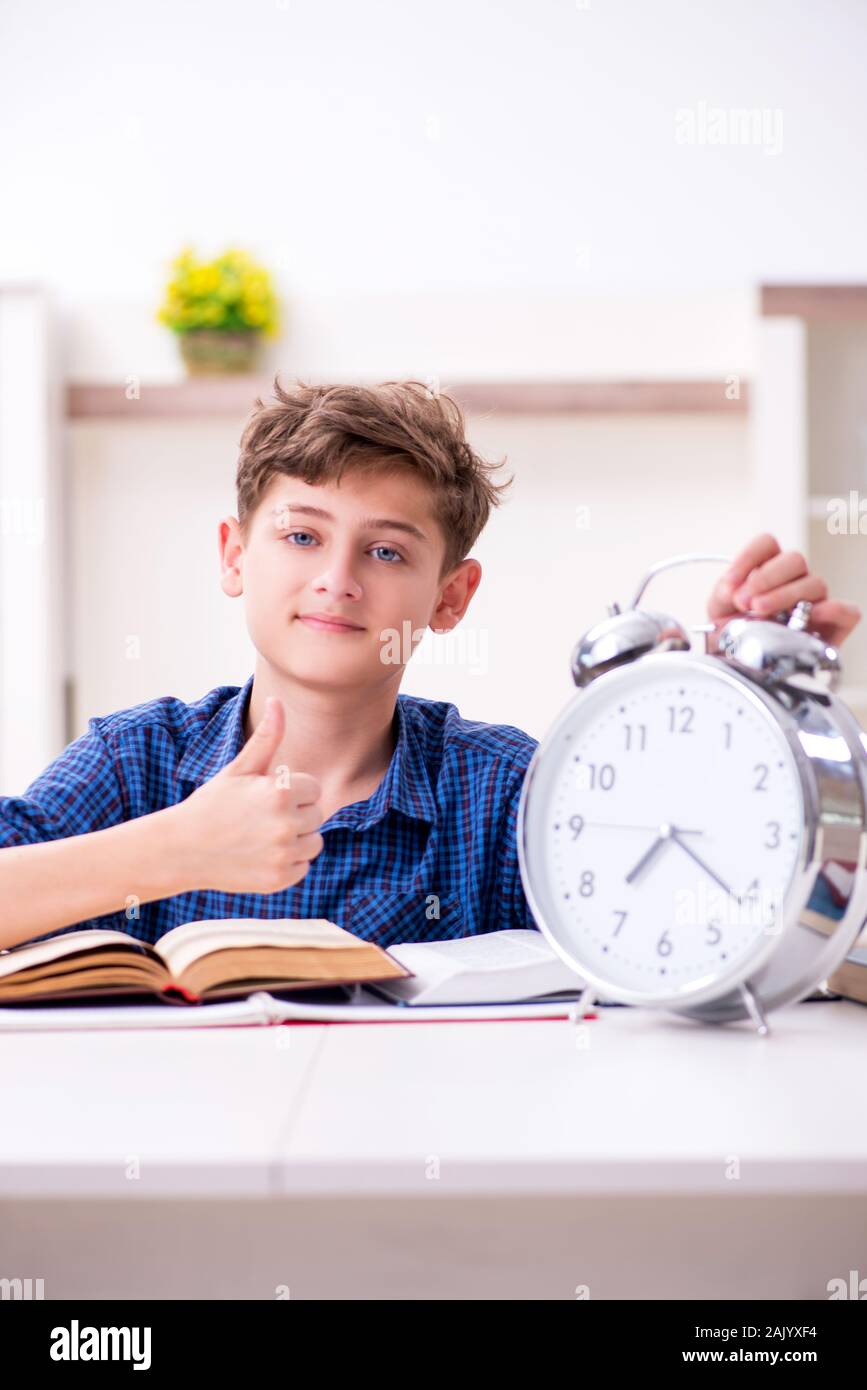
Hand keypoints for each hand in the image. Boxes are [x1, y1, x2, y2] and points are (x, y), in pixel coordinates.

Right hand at [174, 696, 324, 894]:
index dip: (292, 792)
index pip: (314, 788)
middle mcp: (286, 823)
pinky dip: (287, 863)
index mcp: (280, 791)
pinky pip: (302, 867)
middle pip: (316, 815)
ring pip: (314, 843)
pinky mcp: (279, 879)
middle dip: (295, 814)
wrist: (182, 849)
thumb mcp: (239, 769)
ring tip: (262, 836)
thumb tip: (277, 700)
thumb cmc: (212, 804)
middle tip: (260, 818)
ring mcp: (283, 854)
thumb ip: (266, 737)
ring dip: (296, 840)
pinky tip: (260, 856)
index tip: (265, 797)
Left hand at [706, 533, 860, 649]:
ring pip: (815, 583)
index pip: (767, 544)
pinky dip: (834, 611)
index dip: (748, 558)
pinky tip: (813, 616)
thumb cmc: (733, 635)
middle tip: (745, 602)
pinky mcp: (831, 627)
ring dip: (786, 595)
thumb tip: (732, 589)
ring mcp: (815, 602)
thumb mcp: (718, 612)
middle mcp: (794, 581)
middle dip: (766, 578)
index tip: (731, 583)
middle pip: (794, 559)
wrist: (741, 666)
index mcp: (767, 569)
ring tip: (761, 613)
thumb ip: (722, 596)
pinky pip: (847, 612)